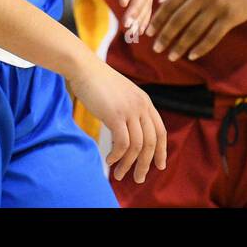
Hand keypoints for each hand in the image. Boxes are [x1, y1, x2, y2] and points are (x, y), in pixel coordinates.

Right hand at [68, 56, 167, 181]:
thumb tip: (128, 135)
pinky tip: (109, 160)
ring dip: (129, 164)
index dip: (161, 151)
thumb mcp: (121, 96)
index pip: (160, 131)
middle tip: (138, 178)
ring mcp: (129, 110)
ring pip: (137, 146)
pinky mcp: (115, 114)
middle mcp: (141, 106)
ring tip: (119, 174)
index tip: (159, 166)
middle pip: (151, 142)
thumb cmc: (98, 83)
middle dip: (146, 164)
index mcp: (145, 101)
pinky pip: (122, 143)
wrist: (84, 68)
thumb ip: (129, 111)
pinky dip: (117, 156)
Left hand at [145, 0, 246, 60]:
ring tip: (171, 56)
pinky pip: (212, 37)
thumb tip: (161, 1)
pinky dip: (201, 48)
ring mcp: (217, 6)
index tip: (149, 32)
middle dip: (165, 36)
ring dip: (180, 46)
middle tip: (156, 49)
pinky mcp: (231, 17)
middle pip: (178, 20)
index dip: (158, 20)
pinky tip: (192, 55)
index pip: (170, 4)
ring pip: (194, 31)